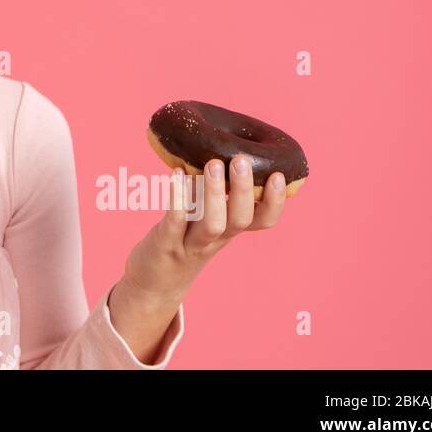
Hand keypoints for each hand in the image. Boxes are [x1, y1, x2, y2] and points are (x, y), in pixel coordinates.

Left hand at [122, 156, 289, 303]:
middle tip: (242, 160)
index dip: (274, 202)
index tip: (279, 176)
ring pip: (212, 224)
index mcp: (229, 231)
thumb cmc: (182, 240)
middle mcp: (215, 239)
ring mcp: (191, 244)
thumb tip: (222, 149)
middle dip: (243, 190)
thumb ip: (215, 194)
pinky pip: (174, 223)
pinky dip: (177, 199)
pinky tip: (176, 174)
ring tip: (213, 163)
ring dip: (214, 193)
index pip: (262, 222)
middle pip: (238, 220)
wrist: (153, 283)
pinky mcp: (165, 245)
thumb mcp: (204, 220)